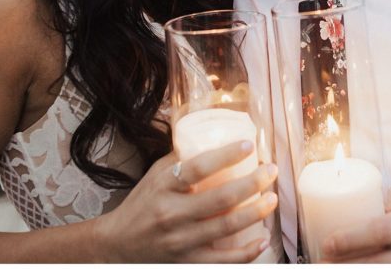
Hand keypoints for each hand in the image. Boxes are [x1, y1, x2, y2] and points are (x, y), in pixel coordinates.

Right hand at [91, 141, 278, 261]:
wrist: (118, 244)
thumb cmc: (142, 204)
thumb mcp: (156, 176)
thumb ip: (182, 159)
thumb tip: (213, 135)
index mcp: (164, 187)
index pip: (198, 168)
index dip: (226, 155)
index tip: (248, 145)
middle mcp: (172, 214)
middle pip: (220, 199)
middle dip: (252, 183)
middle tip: (270, 171)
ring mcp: (181, 241)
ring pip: (226, 227)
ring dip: (255, 212)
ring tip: (272, 199)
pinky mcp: (187, 262)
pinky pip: (223, 261)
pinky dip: (246, 252)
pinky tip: (263, 239)